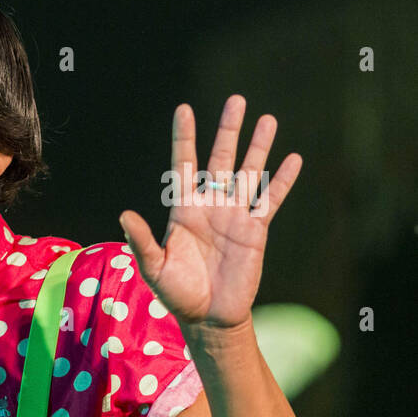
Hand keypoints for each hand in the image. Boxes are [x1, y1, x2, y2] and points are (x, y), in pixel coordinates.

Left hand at [118, 95, 301, 329]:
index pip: (184, 164)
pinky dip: (282, 180)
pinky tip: (292, 159)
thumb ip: (142, 240)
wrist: (209, 316)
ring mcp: (234, 215)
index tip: (184, 109)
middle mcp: (210, 205)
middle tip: (236, 100)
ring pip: (248, 172)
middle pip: (220, 159)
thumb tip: (124, 215)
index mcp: (183, 209)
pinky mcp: (256, 229)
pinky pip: (270, 199)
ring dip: (258, 147)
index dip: (185, 137)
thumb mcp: (154, 267)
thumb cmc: (177, 293)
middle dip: (228, 130)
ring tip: (268, 119)